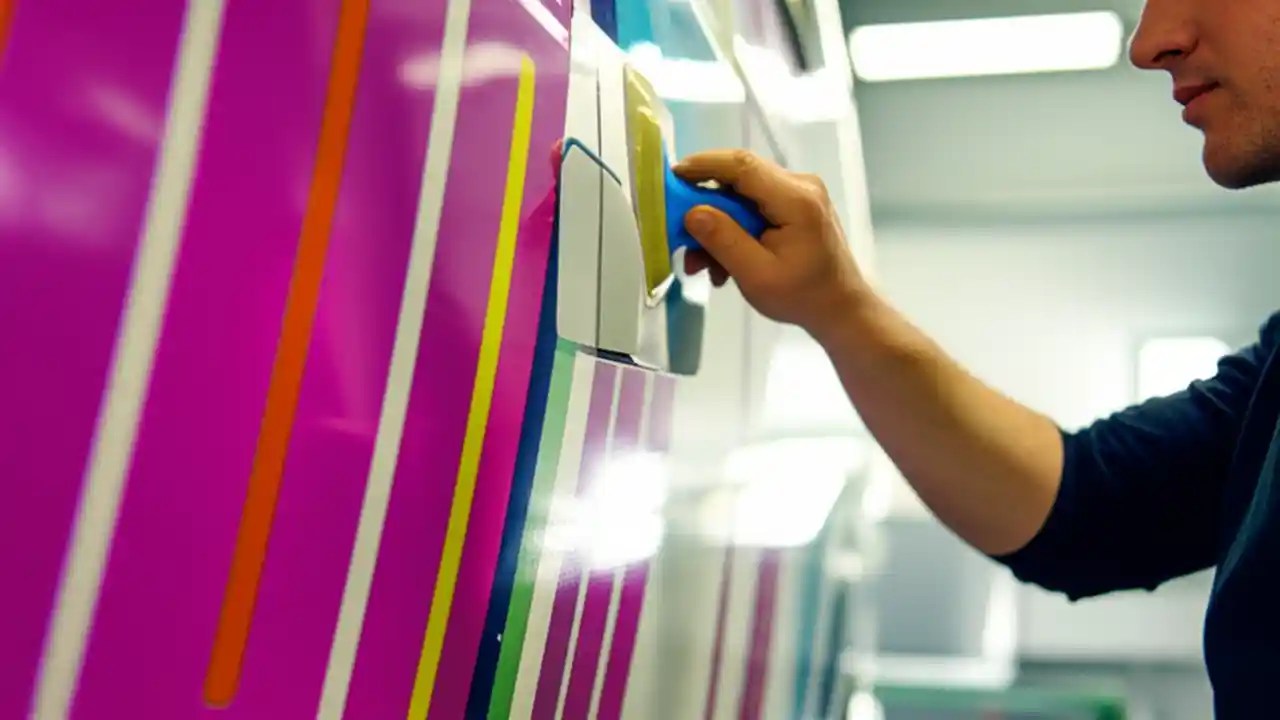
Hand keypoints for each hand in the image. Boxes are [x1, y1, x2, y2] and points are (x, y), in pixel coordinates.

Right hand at [673, 149, 868, 341]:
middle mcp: (800, 185)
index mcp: (796, 200)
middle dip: (704, 205)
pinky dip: (733, 229)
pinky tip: (722, 262)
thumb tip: (692, 213)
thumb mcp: (757, 276)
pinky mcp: (794, 204)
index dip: (704, 166)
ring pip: (742, 194)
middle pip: (739, 177)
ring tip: (701, 264)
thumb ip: (724, 241)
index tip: (672, 178)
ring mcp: (798, 192)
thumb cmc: (803, 297)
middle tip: (679, 233)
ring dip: (717, 224)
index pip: (742, 165)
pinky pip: (753, 206)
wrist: (841, 308)